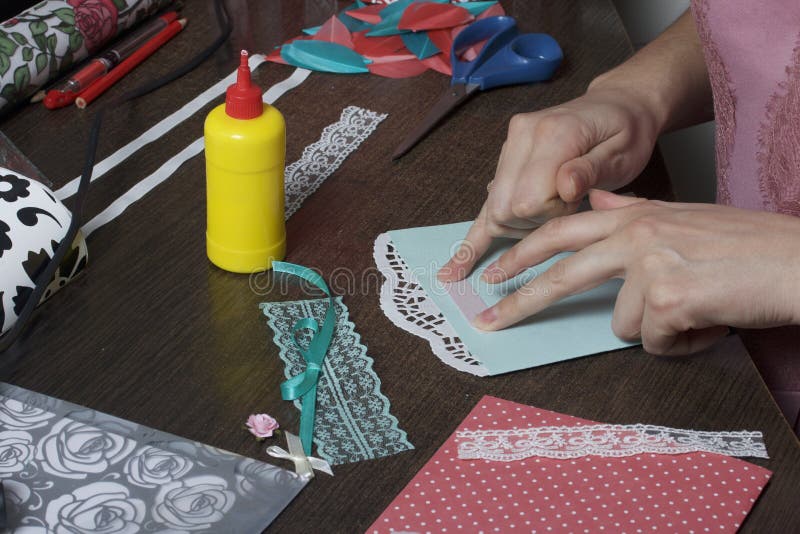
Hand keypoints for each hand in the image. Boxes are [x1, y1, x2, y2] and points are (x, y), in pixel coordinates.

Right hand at [438, 85, 660, 281]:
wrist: (618, 105)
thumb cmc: (626, 131)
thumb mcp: (623, 150)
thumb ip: (591, 170)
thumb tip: (564, 187)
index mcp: (551, 133)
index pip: (529, 200)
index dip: (553, 215)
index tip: (579, 203)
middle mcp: (521, 136)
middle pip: (505, 209)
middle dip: (535, 224)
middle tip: (568, 206)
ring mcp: (508, 147)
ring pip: (494, 212)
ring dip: (522, 225)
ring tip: (555, 206)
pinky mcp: (504, 160)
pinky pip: (483, 206)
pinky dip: (471, 241)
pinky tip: (454, 271)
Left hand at [471, 190, 799, 355]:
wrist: (798, 262)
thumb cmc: (747, 246)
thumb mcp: (683, 218)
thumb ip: (633, 212)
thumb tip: (596, 204)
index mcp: (636, 216)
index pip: (562, 230)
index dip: (523, 252)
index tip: (494, 270)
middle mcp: (636, 234)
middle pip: (561, 272)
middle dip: (520, 300)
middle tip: (488, 320)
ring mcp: (650, 264)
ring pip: (623, 323)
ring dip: (659, 329)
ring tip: (699, 310)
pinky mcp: (668, 297)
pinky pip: (655, 342)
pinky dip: (682, 343)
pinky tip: (709, 321)